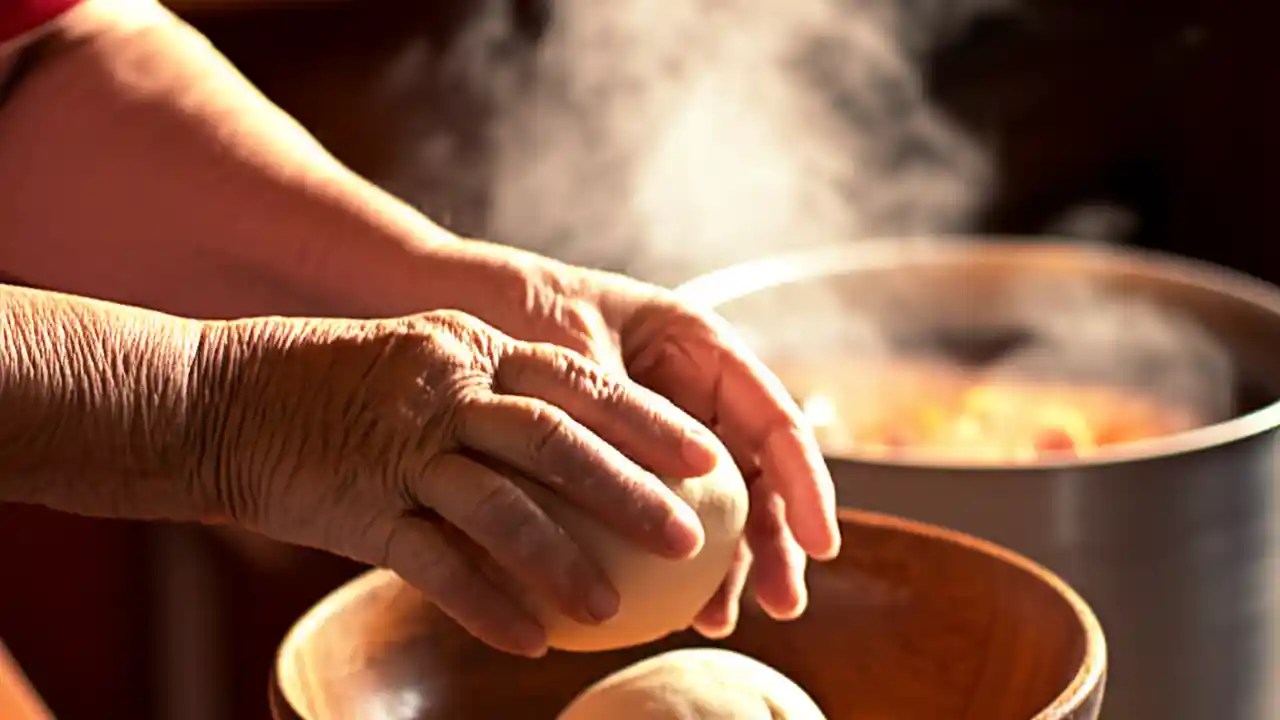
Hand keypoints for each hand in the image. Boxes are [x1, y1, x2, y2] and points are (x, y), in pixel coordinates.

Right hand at [187, 309, 721, 656]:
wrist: (218, 399)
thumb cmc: (334, 385)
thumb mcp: (424, 361)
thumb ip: (494, 394)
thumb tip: (577, 441)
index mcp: (470, 349)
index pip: (577, 380)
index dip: (648, 420)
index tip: (709, 458)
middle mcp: (443, 391)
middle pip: (555, 439)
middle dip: (631, 490)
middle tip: (692, 539)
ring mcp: (400, 450)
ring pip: (500, 506)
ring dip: (564, 560)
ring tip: (616, 607)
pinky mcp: (358, 508)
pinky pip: (433, 563)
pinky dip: (484, 602)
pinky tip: (530, 640)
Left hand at [376, 243, 841, 636]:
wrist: (455, 303)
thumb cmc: (516, 305)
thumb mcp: (569, 348)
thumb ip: (618, 403)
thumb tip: (667, 474)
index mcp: (701, 347)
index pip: (774, 418)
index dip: (806, 482)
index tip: (822, 542)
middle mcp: (694, 390)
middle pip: (758, 471)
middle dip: (777, 539)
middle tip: (780, 603)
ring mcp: (662, 429)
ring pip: (717, 502)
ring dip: (728, 563)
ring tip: (720, 621)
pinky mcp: (624, 462)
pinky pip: (660, 512)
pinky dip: (669, 559)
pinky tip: (669, 610)